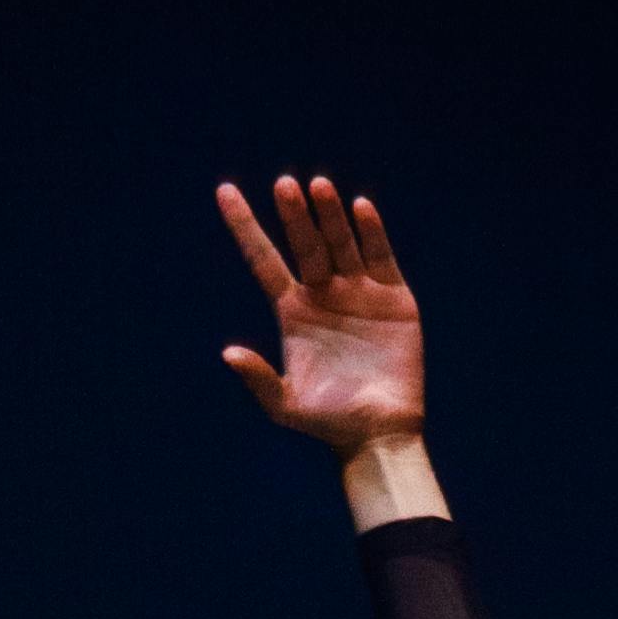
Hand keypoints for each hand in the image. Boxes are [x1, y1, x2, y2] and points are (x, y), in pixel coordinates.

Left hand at [216, 177, 424, 455]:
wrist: (379, 433)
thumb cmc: (328, 423)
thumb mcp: (285, 405)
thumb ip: (258, 378)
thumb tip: (227, 353)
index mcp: (292, 311)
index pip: (263, 259)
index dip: (244, 226)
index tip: (224, 192)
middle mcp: (323, 294)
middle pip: (305, 244)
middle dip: (294, 216)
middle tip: (284, 186)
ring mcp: (358, 291)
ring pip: (341, 242)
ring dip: (330, 214)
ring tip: (318, 187)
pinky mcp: (392, 296)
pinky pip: (380, 255)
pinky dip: (370, 232)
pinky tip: (359, 208)